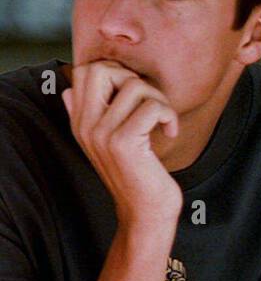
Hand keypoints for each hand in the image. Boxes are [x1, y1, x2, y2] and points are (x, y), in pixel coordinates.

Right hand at [62, 60, 182, 227]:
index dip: (116, 71)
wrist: (144, 212)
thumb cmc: (136, 175)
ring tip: (163, 121)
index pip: (84, 71)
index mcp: (80, 122)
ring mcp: (102, 134)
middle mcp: (86, 125)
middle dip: (134, 77)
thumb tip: (70, 89)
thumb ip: (89, 116)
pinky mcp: (123, 143)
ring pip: (134, 85)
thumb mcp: (107, 143)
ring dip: (160, 99)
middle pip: (101, 69)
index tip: (136, 95)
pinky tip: (170, 132)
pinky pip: (152, 107)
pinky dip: (169, 115)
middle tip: (149, 102)